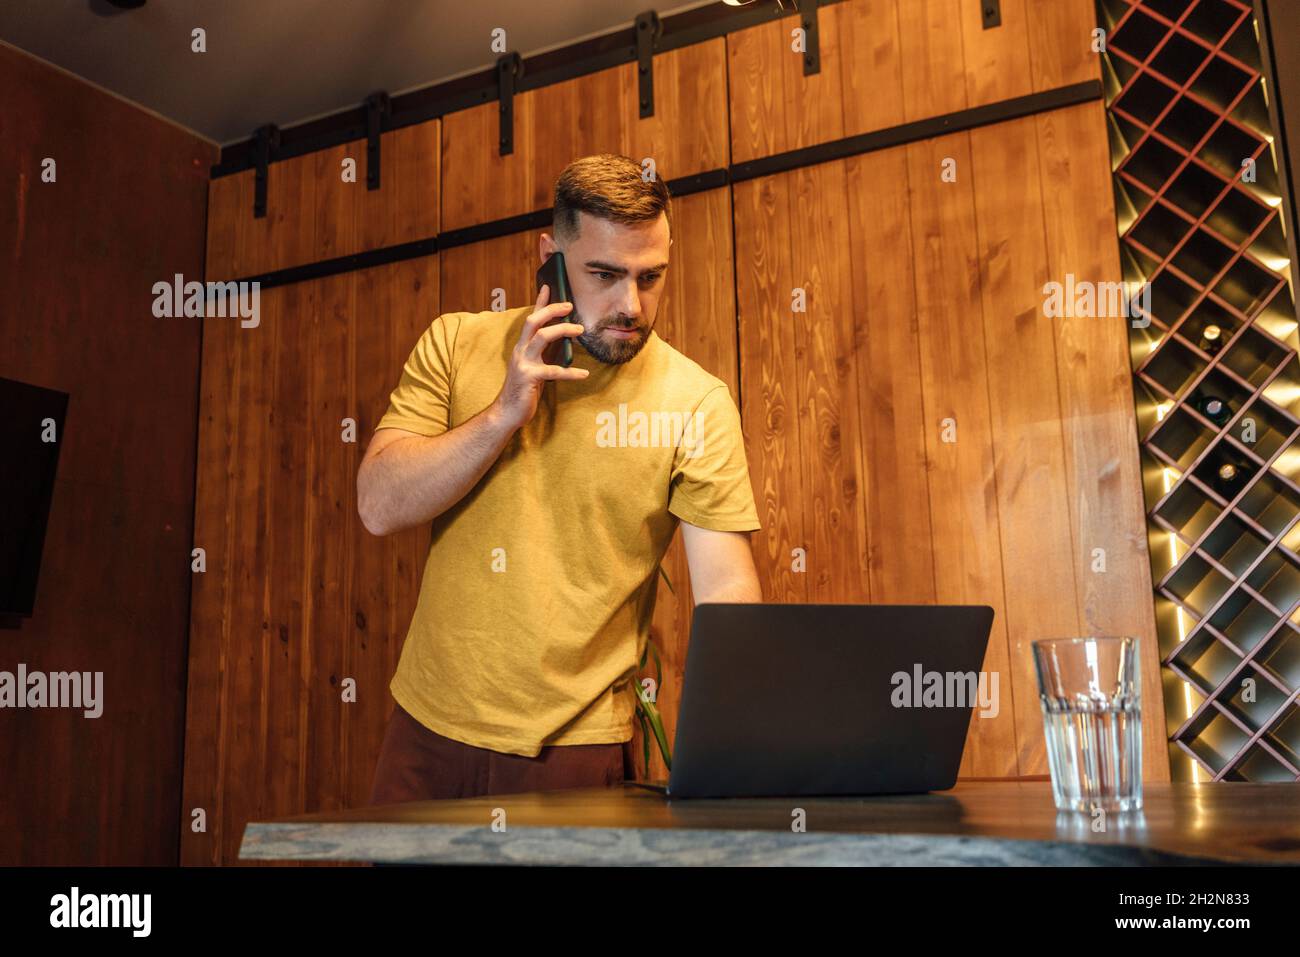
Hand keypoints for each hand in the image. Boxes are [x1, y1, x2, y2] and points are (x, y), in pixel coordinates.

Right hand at [492, 284, 586, 431]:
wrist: (507, 412)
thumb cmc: (525, 389)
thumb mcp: (535, 366)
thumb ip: (546, 352)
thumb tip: (565, 338)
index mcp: (522, 346)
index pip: (532, 319)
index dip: (540, 302)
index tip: (549, 286)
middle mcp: (520, 350)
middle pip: (533, 321)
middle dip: (551, 310)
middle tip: (570, 306)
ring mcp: (523, 363)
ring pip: (542, 338)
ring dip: (562, 330)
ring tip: (580, 331)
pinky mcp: (529, 378)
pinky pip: (553, 371)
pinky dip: (570, 372)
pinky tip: (584, 374)